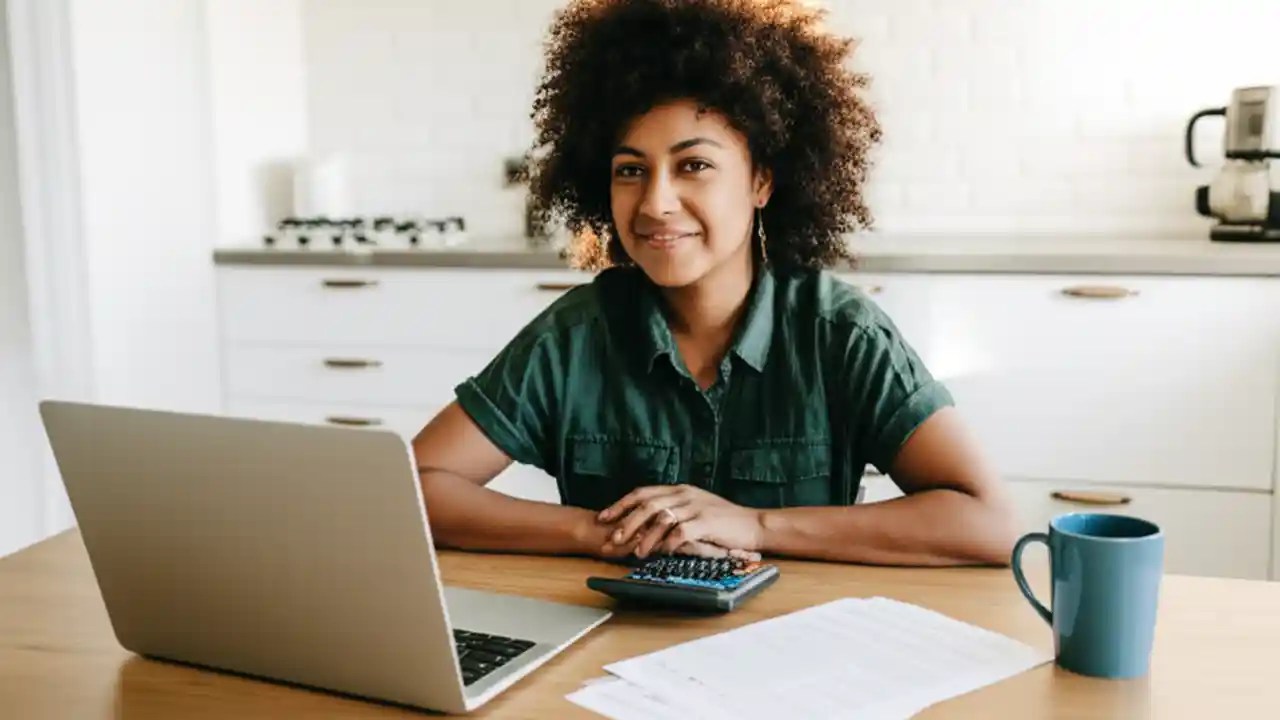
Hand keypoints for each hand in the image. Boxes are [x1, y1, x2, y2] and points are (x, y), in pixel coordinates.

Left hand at [598, 485, 764, 558]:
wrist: (752, 525)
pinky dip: (669, 543)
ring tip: (635, 552)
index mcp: (679, 490)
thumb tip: (644, 527)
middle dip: (626, 522)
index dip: (621, 504)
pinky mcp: (707, 521)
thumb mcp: (694, 510)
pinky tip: (663, 553)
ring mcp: (696, 506)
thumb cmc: (722, 522)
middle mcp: (685, 494)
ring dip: (645, 536)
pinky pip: (681, 531)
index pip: (642, 493)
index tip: (603, 517)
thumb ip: (671, 514)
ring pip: (661, 518)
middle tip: (612, 538)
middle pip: (647, 505)